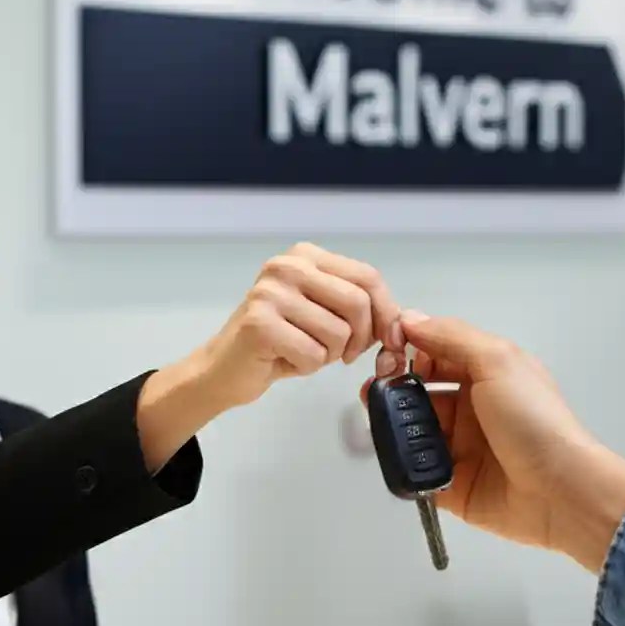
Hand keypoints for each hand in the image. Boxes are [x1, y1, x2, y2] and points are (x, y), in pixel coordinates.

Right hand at [137, 243, 404, 470]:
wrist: (223, 369)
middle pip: (358, 302)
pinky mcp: (259, 323)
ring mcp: (270, 292)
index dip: (387, 312)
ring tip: (304, 351)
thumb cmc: (278, 343)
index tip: (389, 339)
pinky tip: (285, 359)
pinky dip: (307, 367)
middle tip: (343, 354)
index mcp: (306, 255)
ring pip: (338, 333)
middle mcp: (287, 265)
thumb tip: (401, 322)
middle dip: (361, 338)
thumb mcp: (323, 313)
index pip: (367, 276)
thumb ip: (358, 307)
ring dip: (329, 355)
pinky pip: (313, 354)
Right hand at [362, 311, 624, 571]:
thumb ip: (451, 336)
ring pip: (412, 427)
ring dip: (391, 420)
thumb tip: (409, 318)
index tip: (386, 347)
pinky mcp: (449, 483)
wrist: (561, 492)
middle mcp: (471, 406)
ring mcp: (460, 446)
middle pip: (419, 388)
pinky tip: (390, 451)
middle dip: (393, 383)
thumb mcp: (498, 362)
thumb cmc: (533, 420)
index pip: (437, 350)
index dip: (410, 345)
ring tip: (376, 417)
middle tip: (374, 386)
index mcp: (486, 372)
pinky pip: (415, 468)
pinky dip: (400, 460)